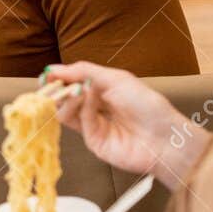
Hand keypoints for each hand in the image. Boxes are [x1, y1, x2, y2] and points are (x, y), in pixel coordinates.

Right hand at [42, 61, 208, 188]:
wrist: (165, 136)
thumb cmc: (148, 105)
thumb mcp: (116, 78)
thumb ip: (84, 71)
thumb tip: (53, 70)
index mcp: (102, 92)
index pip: (72, 84)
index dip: (59, 79)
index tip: (47, 74)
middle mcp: (95, 109)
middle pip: (64, 99)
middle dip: (56, 90)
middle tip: (49, 82)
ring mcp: (93, 126)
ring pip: (65, 112)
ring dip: (66, 98)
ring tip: (74, 88)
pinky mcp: (93, 141)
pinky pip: (78, 122)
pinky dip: (79, 107)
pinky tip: (85, 96)